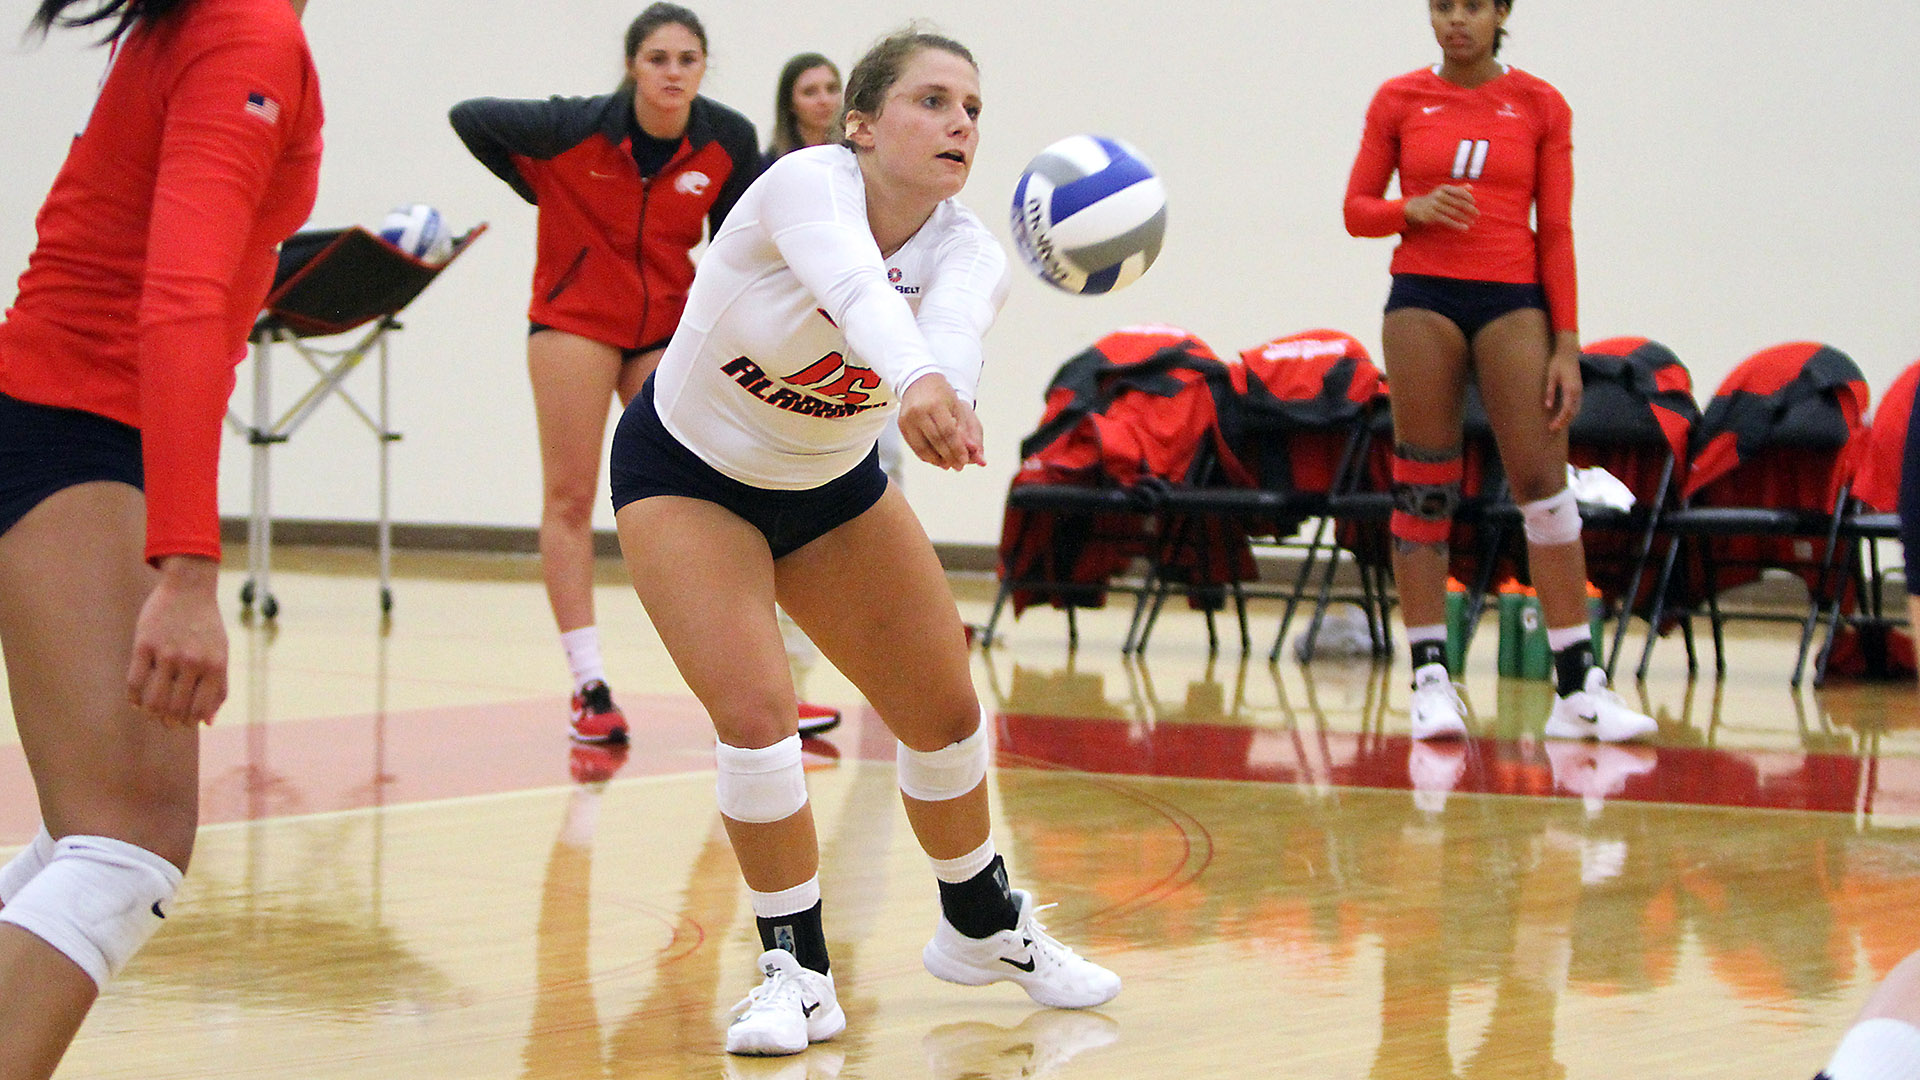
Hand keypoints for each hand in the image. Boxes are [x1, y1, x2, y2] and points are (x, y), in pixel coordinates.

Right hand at [127, 555, 228, 725]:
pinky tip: (136, 701)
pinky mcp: (144, 645)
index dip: (189, 722)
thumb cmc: (207, 626)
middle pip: (174, 708)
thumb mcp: (221, 654)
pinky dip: (133, 698)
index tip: (182, 722)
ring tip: (151, 711)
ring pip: (153, 700)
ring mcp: (167, 653)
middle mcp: (192, 662)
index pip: (199, 710)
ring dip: (151, 713)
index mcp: (215, 666)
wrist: (189, 588)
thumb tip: (207, 722)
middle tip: (164, 720)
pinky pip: (134, 682)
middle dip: (168, 720)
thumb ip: (218, 688)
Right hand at [899, 374, 984, 470]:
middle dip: (949, 456)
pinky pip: (914, 446)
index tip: (964, 461)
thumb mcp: (956, 406)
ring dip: (936, 459)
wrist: (917, 380)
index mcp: (935, 405)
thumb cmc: (941, 393)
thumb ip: (963, 429)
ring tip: (947, 465)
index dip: (957, 449)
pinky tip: (935, 460)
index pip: (948, 432)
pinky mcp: (902, 425)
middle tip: (958, 467)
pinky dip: (925, 455)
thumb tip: (973, 451)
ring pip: (922, 447)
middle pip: (936, 441)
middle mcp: (919, 412)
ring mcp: (908, 419)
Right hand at [1404, 184, 1476, 230]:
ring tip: (1472, 222)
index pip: (1459, 192)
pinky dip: (1457, 225)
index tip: (1474, 203)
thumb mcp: (1443, 192)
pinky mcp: (1432, 216)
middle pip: (1458, 202)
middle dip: (1469, 209)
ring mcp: (1435, 206)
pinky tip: (1464, 228)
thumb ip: (1457, 189)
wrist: (1414, 208)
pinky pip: (1447, 221)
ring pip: (1453, 212)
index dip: (1468, 198)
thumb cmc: (1433, 199)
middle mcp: (1439, 195)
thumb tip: (1471, 188)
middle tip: (1477, 214)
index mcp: (1443, 188)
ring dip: (1464, 218)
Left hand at [1543, 334, 1581, 431]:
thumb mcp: (1551, 376)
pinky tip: (1564, 417)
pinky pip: (1576, 405)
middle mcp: (1577, 391)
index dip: (1560, 420)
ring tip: (1557, 426)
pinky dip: (1571, 413)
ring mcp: (1579, 390)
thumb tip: (1548, 407)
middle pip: (1573, 412)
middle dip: (1563, 422)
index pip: (1567, 410)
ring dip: (1568, 419)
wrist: (1567, 352)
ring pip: (1576, 410)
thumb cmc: (1557, 363)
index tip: (1552, 427)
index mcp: (1571, 389)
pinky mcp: (1578, 389)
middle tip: (1552, 430)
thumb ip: (1550, 391)